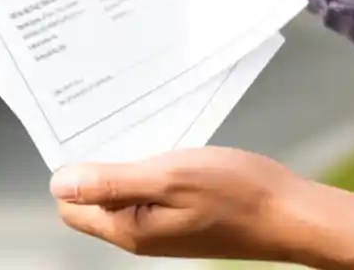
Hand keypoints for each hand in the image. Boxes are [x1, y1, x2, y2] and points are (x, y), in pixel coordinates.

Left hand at [50, 147, 353, 268]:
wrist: (292, 212)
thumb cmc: (236, 194)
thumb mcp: (167, 178)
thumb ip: (112, 182)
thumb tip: (61, 183)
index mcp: (129, 228)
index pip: (72, 207)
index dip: (71, 172)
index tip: (79, 135)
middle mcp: (140, 231)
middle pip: (95, 197)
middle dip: (96, 162)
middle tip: (107, 122)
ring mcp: (162, 224)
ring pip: (123, 189)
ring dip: (125, 159)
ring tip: (136, 127)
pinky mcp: (182, 213)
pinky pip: (150, 187)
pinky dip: (150, 164)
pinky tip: (163, 143)